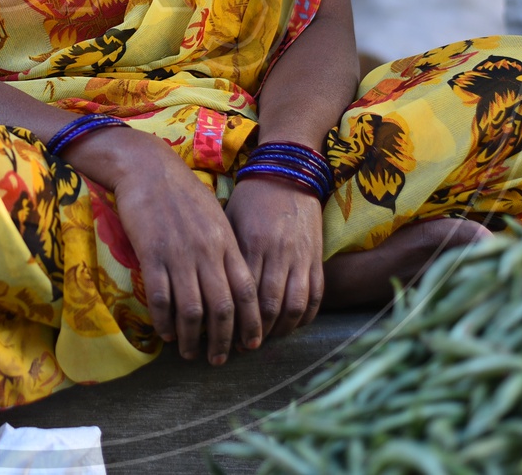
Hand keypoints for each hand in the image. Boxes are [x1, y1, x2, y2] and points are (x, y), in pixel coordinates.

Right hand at [104, 136, 261, 364]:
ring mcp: (179, 254)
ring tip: (189, 353)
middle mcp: (207, 252)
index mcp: (226, 242)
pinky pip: (161, 297)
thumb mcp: (213, 217)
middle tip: (219, 359)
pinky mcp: (151, 254)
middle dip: (223, 340)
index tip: (251, 344)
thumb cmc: (182, 191)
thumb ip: (224, 248)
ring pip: (192, 309)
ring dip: (192, 338)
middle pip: (222, 307)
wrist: (148, 167)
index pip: (246, 291)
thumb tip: (231, 281)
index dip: (251, 322)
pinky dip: (165, 320)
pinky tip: (166, 333)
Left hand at [225, 177, 325, 337]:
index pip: (242, 292)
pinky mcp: (317, 256)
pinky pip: (315, 294)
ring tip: (265, 341)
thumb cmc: (251, 199)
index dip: (232, 318)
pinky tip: (291, 325)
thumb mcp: (230, 221)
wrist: (287, 174)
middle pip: (268, 305)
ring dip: (280, 330)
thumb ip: (224, 254)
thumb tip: (204, 288)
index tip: (220, 335)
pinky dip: (305, 315)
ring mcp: (301, 256)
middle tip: (240, 347)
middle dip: (255, 332)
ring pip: (294, 305)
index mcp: (251, 243)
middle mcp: (277, 253)